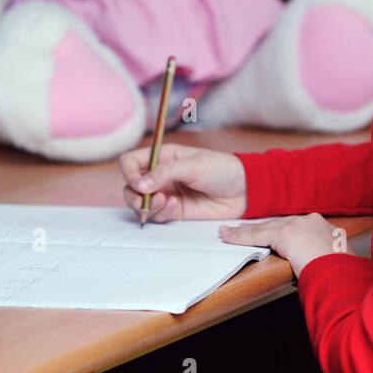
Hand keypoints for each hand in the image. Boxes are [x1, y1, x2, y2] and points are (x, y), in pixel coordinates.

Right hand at [119, 144, 246, 222]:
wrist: (242, 190)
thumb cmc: (221, 169)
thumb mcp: (193, 165)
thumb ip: (165, 173)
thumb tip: (140, 185)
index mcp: (162, 157)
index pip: (131, 162)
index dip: (129, 173)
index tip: (138, 183)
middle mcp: (159, 175)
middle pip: (130, 186)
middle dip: (134, 195)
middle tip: (147, 199)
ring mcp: (165, 193)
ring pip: (140, 204)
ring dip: (147, 206)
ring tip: (166, 202)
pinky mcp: (173, 211)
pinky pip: (156, 215)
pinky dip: (160, 213)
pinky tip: (175, 207)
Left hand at [217, 213, 346, 276]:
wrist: (345, 278)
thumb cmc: (344, 277)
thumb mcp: (336, 264)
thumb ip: (323, 260)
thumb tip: (318, 269)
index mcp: (324, 227)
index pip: (295, 226)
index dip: (277, 230)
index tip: (268, 233)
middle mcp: (312, 221)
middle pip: (278, 224)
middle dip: (259, 228)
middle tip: (240, 230)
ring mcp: (299, 225)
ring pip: (265, 228)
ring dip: (245, 232)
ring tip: (228, 233)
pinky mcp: (287, 234)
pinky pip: (258, 236)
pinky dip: (241, 237)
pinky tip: (228, 236)